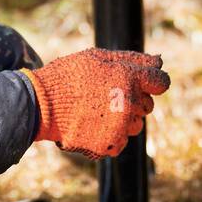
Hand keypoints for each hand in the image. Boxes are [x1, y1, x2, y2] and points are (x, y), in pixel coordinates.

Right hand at [22, 48, 169, 159]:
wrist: (41, 104)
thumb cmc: (69, 76)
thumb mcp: (98, 58)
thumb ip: (132, 59)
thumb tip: (159, 61)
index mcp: (129, 77)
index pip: (161, 81)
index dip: (153, 82)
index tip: (144, 83)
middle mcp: (129, 102)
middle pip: (148, 105)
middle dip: (134, 100)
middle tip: (108, 96)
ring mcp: (120, 126)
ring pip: (136, 125)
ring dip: (124, 120)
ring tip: (97, 111)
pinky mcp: (109, 144)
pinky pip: (120, 142)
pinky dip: (110, 136)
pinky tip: (92, 125)